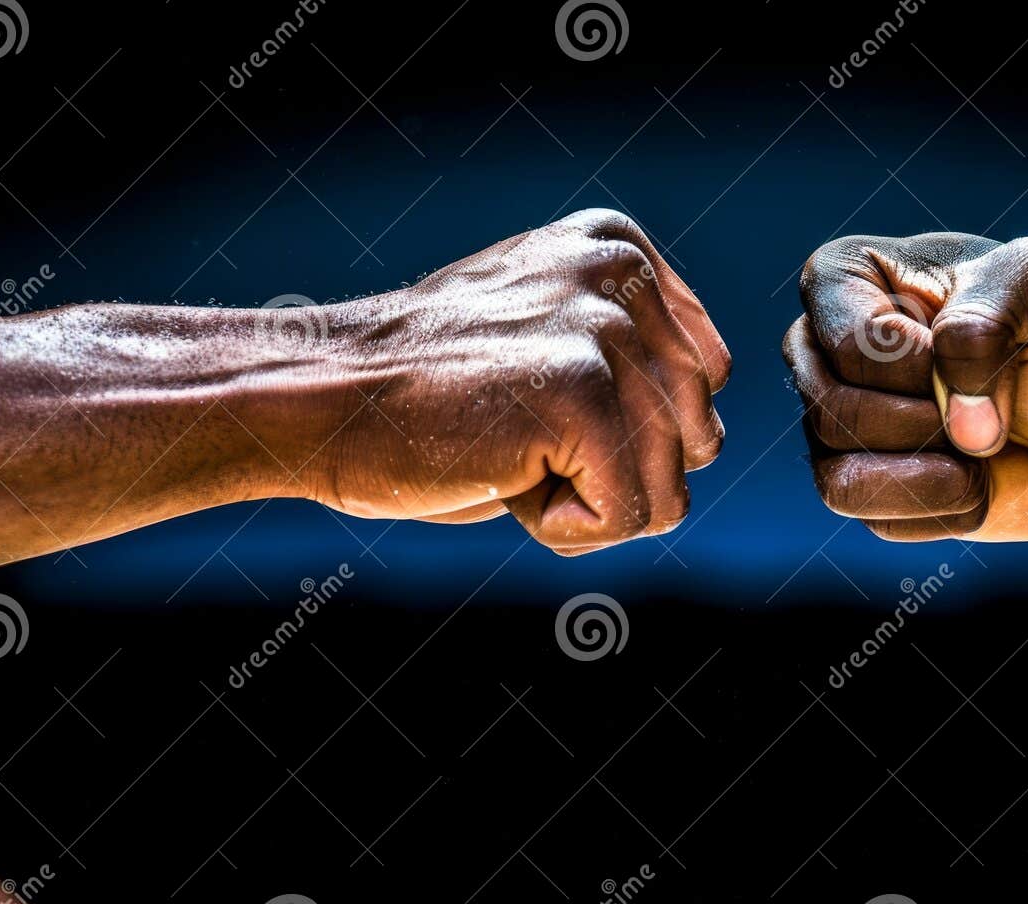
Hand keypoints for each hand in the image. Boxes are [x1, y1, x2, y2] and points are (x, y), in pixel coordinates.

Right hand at [313, 209, 729, 554]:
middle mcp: (621, 275)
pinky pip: (633, 517)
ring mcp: (603, 329)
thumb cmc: (422, 393)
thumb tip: (710, 433)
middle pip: (697, 437)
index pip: (704, 382)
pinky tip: (500, 477)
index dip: (630, 432)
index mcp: (620, 250)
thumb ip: (631, 357)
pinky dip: (566, 528)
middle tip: (516, 436)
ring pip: (670, 485)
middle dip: (615, 471)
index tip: (538, 405)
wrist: (316, 400)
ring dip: (586, 501)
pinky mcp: (583, 392)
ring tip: (504, 450)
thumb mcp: (544, 339)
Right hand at [786, 233, 1027, 541]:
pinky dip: (941, 506)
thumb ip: (982, 323)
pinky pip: (871, 515)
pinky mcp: (868, 488)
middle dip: (929, 419)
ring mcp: (841, 424)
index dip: (920, 363)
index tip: (984, 343)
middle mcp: (825, 352)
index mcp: (847, 277)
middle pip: (832, 411)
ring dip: (933, 471)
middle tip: (985, 402)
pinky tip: (978, 479)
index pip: (847, 342)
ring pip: (838, 477)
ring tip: (983, 444)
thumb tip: (958, 426)